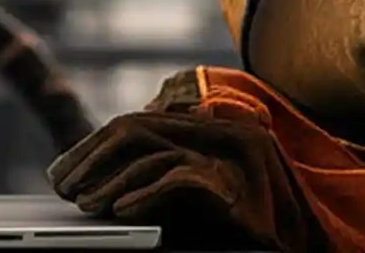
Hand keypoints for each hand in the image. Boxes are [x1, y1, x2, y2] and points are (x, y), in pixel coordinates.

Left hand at [46, 109, 317, 250]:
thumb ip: (158, 178)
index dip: (93, 146)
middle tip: (63, 186)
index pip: (137, 124)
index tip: (62, 171)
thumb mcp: (191, 199)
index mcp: (206, 130)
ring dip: (110, 180)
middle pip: (137, 129)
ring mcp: (231, 155)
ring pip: (152, 152)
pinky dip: (145, 196)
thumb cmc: (241, 230)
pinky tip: (121, 211)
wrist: (302, 249)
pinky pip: (180, 181)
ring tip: (85, 204)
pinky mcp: (238, 186)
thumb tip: (94, 185)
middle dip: (91, 157)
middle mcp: (219, 133)